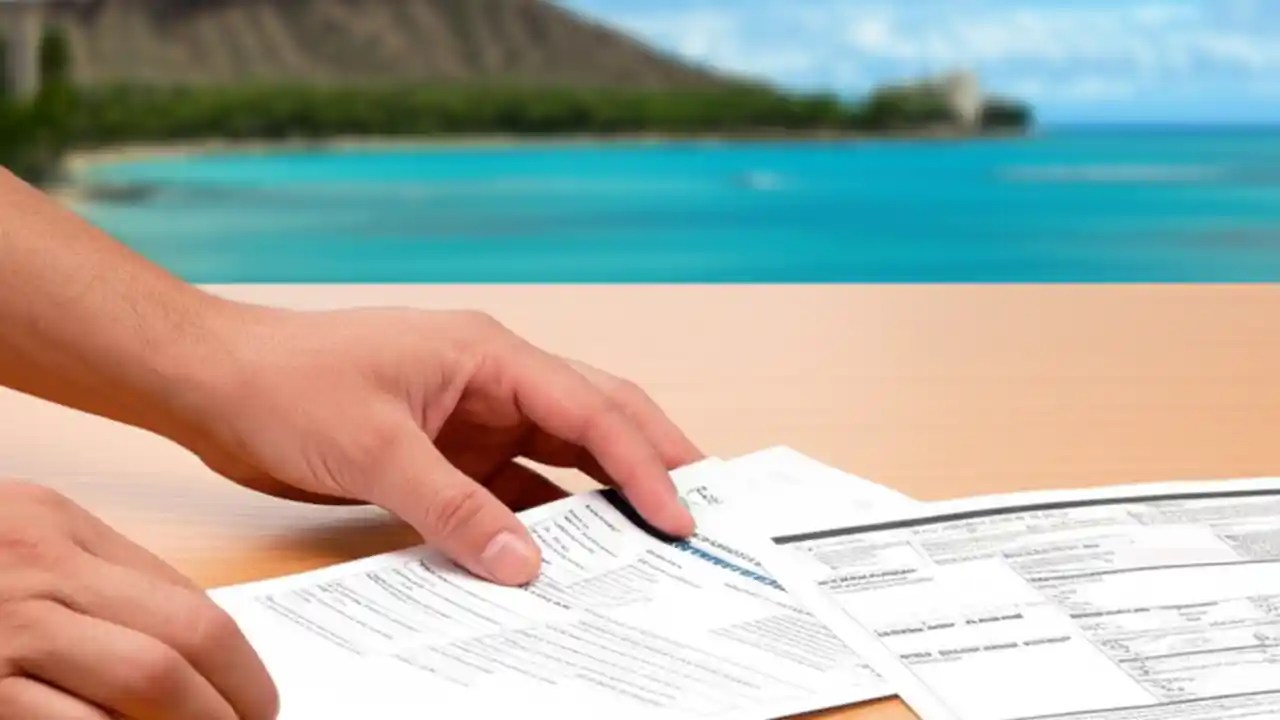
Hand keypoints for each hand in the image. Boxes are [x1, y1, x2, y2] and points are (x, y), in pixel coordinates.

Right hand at [0, 481, 277, 719]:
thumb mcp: (18, 554)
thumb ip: (97, 587)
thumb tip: (193, 651)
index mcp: (57, 524)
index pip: (186, 597)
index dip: (238, 661)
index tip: (256, 696)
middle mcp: (40, 568)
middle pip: (185, 633)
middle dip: (236, 693)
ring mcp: (7, 627)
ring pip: (149, 678)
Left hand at [175, 306, 701, 585]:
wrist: (218, 383)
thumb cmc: (289, 385)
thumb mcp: (375, 449)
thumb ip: (454, 508)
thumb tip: (526, 564)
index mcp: (489, 355)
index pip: (589, 409)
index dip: (643, 463)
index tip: (678, 515)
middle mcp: (494, 379)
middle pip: (596, 419)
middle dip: (651, 462)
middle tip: (699, 513)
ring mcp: (474, 415)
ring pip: (561, 455)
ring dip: (602, 495)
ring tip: (647, 541)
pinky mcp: (449, 450)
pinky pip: (513, 486)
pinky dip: (542, 519)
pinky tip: (563, 554)